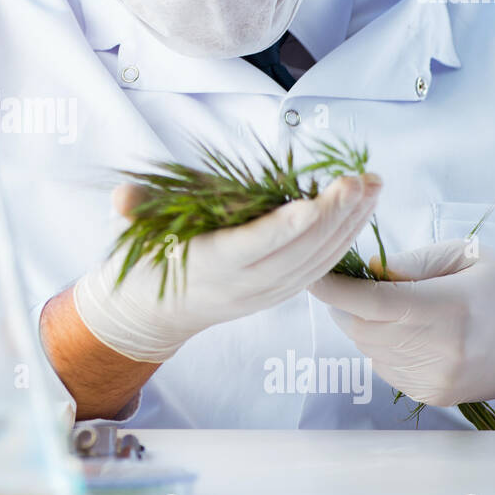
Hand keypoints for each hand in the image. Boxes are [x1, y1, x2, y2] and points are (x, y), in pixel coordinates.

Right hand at [73, 173, 382, 361]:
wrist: (151, 314)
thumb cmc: (144, 260)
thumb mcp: (136, 232)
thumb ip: (135, 209)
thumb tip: (121, 198)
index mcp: (208, 266)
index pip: (251, 247)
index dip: (282, 228)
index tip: (311, 204)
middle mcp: (242, 286)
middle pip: (296, 253)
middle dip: (332, 217)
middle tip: (357, 180)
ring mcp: (265, 293)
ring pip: (316, 261)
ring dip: (349, 224)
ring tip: (373, 186)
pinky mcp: (279, 292)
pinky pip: (320, 269)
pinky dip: (345, 239)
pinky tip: (362, 210)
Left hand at [308, 240, 494, 415]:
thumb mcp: (467, 256)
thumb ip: (411, 262)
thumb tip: (365, 271)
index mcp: (449, 307)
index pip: (373, 301)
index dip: (334, 289)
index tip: (311, 275)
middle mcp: (440, 349)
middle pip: (360, 327)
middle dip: (347, 303)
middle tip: (358, 283)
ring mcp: (435, 378)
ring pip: (367, 347)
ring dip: (365, 324)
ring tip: (398, 306)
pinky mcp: (431, 396)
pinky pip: (383, 366)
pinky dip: (382, 345)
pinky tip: (412, 332)